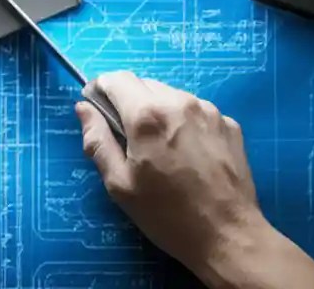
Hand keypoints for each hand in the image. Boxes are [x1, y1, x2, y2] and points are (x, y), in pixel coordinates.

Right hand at [77, 72, 313, 288]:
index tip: (98, 110)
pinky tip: (188, 153)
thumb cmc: (167, 215)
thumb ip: (97, 141)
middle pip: (143, 84)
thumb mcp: (119, 185)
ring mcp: (209, 111)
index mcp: (147, 116)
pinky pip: (195, 111)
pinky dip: (183, 122)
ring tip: (160, 148)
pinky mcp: (229, 123)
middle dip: (129, 102)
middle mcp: (179, 102)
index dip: (101, 89)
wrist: (229, 236)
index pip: (116, 78)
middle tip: (128, 138)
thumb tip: (84, 109)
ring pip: (171, 96)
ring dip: (157, 111)